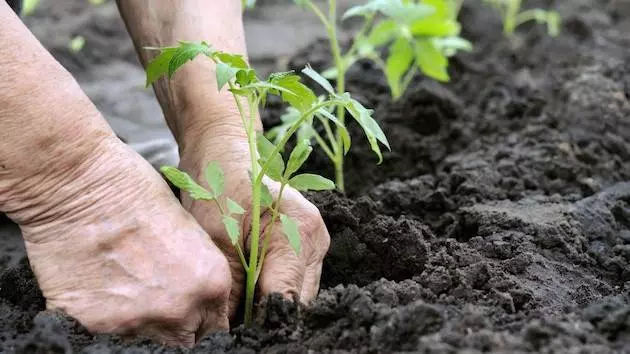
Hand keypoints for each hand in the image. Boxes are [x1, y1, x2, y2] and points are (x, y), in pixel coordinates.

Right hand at [10, 137, 231, 346]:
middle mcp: (180, 309)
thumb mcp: (189, 230)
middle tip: (156, 298)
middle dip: (175, 324)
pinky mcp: (94, 324)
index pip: (215, 326)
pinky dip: (103, 315)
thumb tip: (197, 298)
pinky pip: (105, 332)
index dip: (201, 317)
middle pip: (184, 339)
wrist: (79, 185)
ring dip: (139, 319)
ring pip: (146, 339)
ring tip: (124, 283)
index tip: (191, 311)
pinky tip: (98, 283)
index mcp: (211, 283)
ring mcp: (136, 321)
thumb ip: (198, 273)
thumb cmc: (135, 191)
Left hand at [178, 126, 330, 317]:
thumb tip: (230, 330)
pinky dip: (270, 291)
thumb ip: (231, 289)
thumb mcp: (216, 239)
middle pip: (297, 302)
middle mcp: (316, 240)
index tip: (236, 335)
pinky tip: (247, 292)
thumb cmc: (217, 185)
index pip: (287, 299)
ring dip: (269, 305)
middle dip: (266, 317)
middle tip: (231, 325)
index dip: (261, 323)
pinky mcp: (305, 246)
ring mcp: (314, 244)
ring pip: (296, 295)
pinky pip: (292, 282)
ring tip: (237, 309)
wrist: (223, 151)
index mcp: (300, 232)